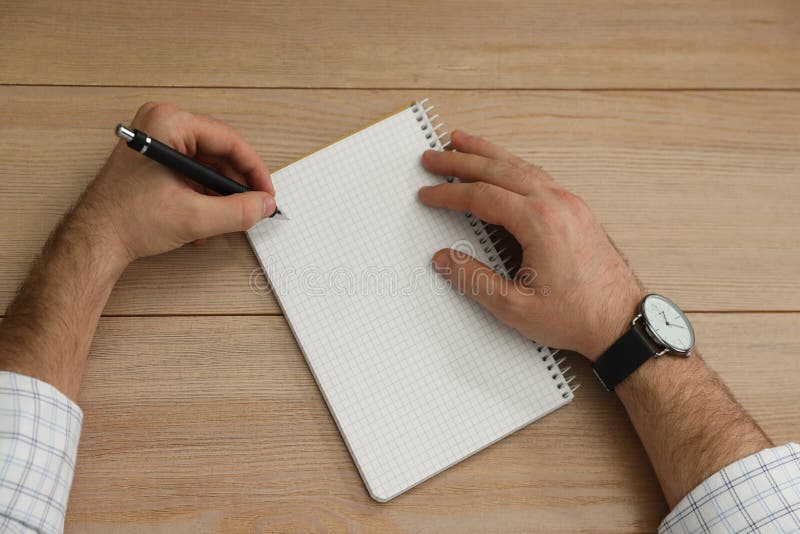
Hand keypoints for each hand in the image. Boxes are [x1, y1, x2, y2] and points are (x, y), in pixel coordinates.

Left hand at [72, 102, 275, 266]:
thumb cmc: (126, 220)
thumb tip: (264, 205)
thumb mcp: (194, 217)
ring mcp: (158, 144)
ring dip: (221, 196)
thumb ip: (238, 211)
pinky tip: (205, 222)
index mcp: (168, 123)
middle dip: (236, 185)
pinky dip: (205, 198)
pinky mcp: (156, 162)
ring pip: (208, 167)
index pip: (228, 141)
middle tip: (254, 207)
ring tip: (228, 219)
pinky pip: (193, 175)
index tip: (267, 192)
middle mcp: (162, 126)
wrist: (94, 241)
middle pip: (219, 153)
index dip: (254, 170)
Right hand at [419, 130, 643, 360]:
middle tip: (433, 156)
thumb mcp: (515, 306)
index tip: (427, 194)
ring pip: (520, 166)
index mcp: (540, 222)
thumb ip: (474, 279)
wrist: (621, 321)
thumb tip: (444, 259)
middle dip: (461, 161)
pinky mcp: (577, 210)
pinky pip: (537, 176)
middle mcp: (556, 203)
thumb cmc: (577, 316)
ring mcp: (570, 203)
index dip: (450, 194)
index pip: (483, 196)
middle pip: (498, 170)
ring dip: (487, 153)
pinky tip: (502, 164)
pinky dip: (511, 165)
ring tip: (462, 142)